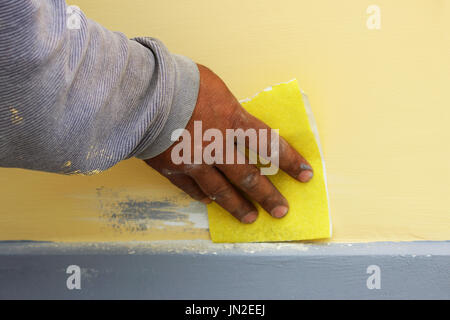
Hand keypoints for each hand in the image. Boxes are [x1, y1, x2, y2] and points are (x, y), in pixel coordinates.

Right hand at [145, 64, 312, 223]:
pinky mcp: (173, 169)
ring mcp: (195, 162)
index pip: (269, 145)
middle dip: (267, 196)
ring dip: (238, 206)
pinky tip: (211, 203)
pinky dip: (203, 196)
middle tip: (281, 211)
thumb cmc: (180, 81)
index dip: (290, 161)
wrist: (143, 93)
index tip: (306, 174)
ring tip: (250, 219)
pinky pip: (191, 188)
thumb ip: (229, 108)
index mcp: (232, 120)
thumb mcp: (215, 87)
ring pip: (221, 190)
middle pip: (248, 177)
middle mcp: (218, 146)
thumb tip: (235, 121)